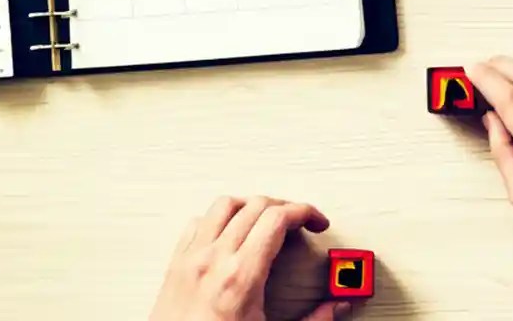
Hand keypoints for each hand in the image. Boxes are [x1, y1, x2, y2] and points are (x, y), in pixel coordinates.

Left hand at [149, 196, 353, 320]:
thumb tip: (336, 307)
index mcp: (241, 277)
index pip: (277, 218)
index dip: (304, 212)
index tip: (316, 221)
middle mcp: (214, 261)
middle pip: (255, 206)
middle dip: (285, 207)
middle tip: (300, 222)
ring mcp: (191, 260)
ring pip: (224, 205)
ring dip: (251, 205)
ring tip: (267, 218)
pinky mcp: (176, 265)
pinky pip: (197, 224)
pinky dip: (218, 219)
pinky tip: (230, 232)